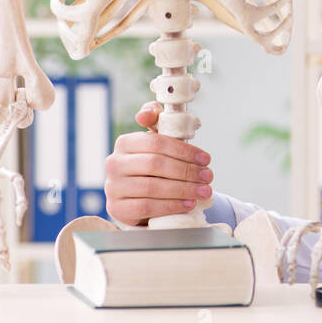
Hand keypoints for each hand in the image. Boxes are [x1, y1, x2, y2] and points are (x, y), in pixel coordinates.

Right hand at [103, 101, 213, 226]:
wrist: (136, 198)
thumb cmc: (151, 167)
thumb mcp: (156, 145)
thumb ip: (157, 123)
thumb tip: (145, 114)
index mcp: (125, 143)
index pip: (156, 143)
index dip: (184, 151)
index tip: (205, 159)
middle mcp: (114, 163)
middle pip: (155, 165)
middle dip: (186, 171)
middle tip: (207, 177)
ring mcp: (113, 187)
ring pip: (151, 187)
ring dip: (182, 190)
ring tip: (203, 191)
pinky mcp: (117, 209)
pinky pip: (146, 207)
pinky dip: (171, 206)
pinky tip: (188, 204)